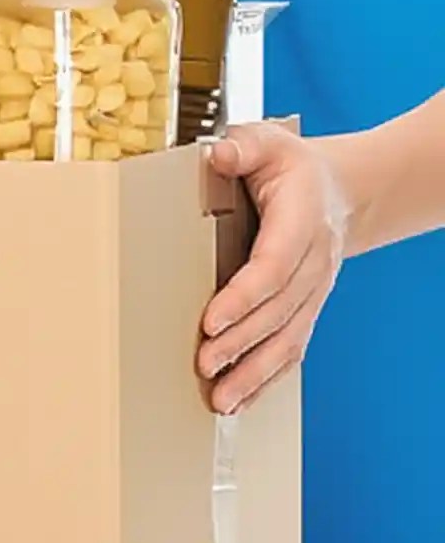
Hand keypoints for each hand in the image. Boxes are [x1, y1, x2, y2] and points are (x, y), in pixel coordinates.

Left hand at [198, 123, 349, 413]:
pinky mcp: (305, 308)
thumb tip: (217, 154)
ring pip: (288, 338)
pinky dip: (266, 378)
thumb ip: (242, 146)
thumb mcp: (267, 142)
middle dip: (241, 341)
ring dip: (254, 372)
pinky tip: (239, 400)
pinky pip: (291, 348)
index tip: (211, 320)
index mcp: (303, 219)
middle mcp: (314, 261)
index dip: (244, 296)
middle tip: (204, 363)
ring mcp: (314, 290)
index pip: (274, 265)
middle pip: (279, 310)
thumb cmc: (289, 166)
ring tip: (221, 399)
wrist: (339, 191)